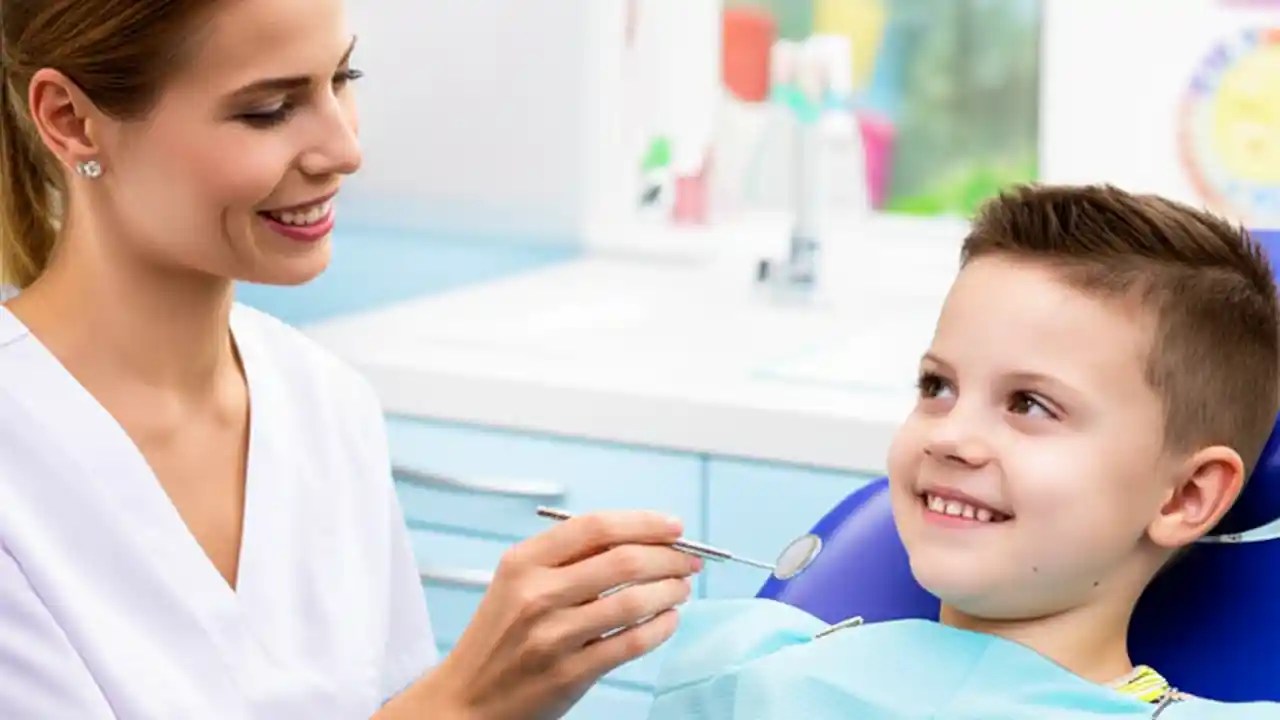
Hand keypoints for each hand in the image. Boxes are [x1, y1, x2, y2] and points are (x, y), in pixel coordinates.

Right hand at [423, 511, 701, 718]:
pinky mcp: (569, 673)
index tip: (674, 526)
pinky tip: (668, 620)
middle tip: (690, 559)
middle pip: (623, 560)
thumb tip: (639, 537)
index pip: (595, 527)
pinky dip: (661, 627)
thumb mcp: (517, 583)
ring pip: (633, 601)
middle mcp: (536, 594)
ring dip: (670, 590)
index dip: (643, 522)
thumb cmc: (500, 637)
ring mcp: (553, 636)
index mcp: (523, 562)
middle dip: (669, 556)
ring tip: (682, 588)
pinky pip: (631, 643)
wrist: (466, 700)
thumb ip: (568, 558)